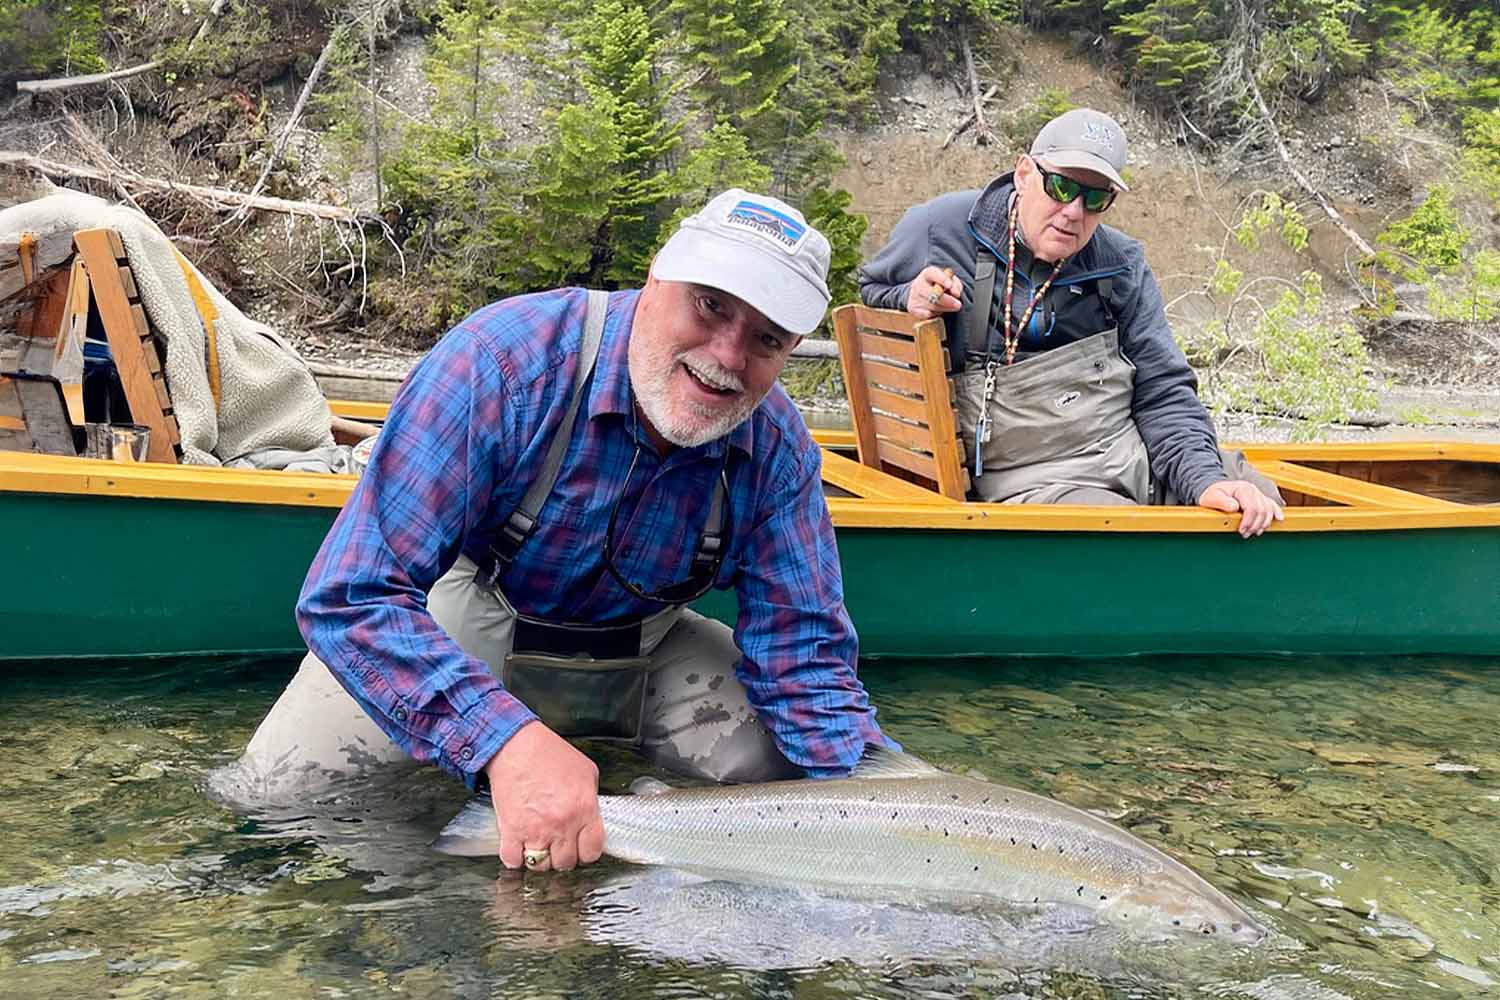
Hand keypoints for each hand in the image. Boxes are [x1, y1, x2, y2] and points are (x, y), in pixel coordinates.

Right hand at [483, 720, 604, 871]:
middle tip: (559, 844)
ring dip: (541, 858)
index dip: (587, 851)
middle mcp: (561, 824)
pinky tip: (519, 846)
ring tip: (540, 844)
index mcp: (583, 809)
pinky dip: (515, 857)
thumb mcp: (586, 771)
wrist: (516, 746)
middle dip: (564, 855)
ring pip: (541, 865)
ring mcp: (535, 830)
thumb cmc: (549, 754)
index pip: (592, 851)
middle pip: (566, 862)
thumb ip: (591, 799)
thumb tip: (592, 818)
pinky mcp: (510, 830)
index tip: (582, 847)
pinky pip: (513, 860)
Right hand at [905, 265, 962, 319]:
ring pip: (932, 306)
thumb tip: (956, 293)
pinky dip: (936, 314)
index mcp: (928, 274)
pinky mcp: (913, 308)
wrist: (920, 295)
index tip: (950, 286)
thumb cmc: (939, 286)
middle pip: (933, 293)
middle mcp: (918, 284)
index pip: (934, 274)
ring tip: (949, 307)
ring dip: (944, 308)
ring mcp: (914, 296)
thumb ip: (955, 284)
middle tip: (958, 305)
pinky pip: (927, 314)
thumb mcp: (948, 281)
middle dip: (947, 300)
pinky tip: (938, 311)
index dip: (942, 280)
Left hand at [1198, 479, 1283, 537]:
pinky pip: (1272, 505)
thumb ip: (1221, 502)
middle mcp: (1252, 490)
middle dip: (1255, 525)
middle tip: (1245, 534)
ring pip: (1269, 510)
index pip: (1252, 507)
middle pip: (1262, 510)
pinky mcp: (1260, 498)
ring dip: (1263, 524)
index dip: (1248, 521)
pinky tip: (1279, 519)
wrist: (1214, 491)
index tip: (1241, 531)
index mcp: (1242, 488)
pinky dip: (1276, 512)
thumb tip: (1234, 507)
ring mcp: (1258, 494)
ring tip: (1254, 532)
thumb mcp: (1211, 497)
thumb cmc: (1212, 494)